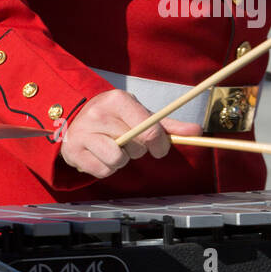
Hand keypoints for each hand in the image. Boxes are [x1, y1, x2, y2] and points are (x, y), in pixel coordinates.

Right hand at [57, 88, 200, 178]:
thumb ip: (167, 125)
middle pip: (136, 148)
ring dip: (121, 161)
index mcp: (117, 100)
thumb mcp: (139, 114)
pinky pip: (103, 171)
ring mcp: (83, 133)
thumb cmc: (113, 118)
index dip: (160, 144)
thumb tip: (197, 131)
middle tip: (128, 142)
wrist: (74, 119)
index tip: (160, 148)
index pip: (150, 130)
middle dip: (138, 150)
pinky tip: (100, 155)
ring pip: (118, 161)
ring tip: (113, 148)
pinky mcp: (73, 152)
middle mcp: (98, 114)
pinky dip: (106, 168)